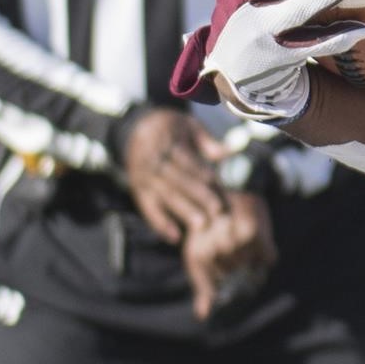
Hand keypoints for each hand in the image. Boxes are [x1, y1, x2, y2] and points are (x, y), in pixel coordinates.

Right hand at [123, 107, 229, 244]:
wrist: (134, 128)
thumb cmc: (170, 128)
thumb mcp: (188, 126)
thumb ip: (207, 141)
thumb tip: (230, 153)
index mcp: (166, 142)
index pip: (186, 161)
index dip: (202, 174)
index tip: (219, 184)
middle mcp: (152, 161)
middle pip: (177, 180)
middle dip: (197, 196)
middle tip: (217, 210)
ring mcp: (143, 177)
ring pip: (164, 196)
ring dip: (182, 212)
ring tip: (201, 225)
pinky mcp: (138, 190)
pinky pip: (148, 209)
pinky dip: (160, 224)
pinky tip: (175, 237)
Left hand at [182, 189, 275, 319]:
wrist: (230, 188)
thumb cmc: (212, 227)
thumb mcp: (200, 256)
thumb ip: (204, 287)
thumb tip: (203, 317)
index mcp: (198, 257)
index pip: (217, 291)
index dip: (226, 286)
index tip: (228, 275)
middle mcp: (215, 252)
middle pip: (238, 280)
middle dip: (240, 269)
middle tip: (235, 247)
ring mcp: (235, 244)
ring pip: (255, 270)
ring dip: (254, 259)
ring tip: (243, 238)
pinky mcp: (255, 235)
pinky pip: (269, 259)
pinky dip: (267, 253)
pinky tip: (257, 238)